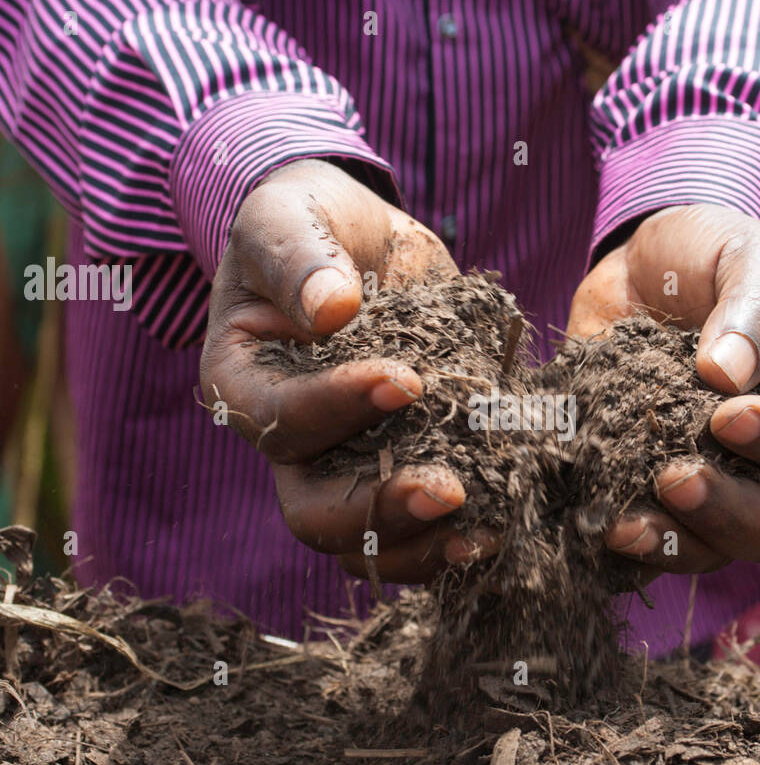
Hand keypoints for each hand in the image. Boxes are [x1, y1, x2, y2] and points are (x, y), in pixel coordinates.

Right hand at [200, 159, 497, 582]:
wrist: (355, 240)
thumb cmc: (305, 222)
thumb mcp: (290, 219)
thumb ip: (299, 257)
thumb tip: (329, 309)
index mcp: (244, 387)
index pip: (281, 420)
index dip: (338, 409)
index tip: (406, 380)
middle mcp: (292, 444)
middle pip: (316, 511)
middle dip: (380, 509)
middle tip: (449, 491)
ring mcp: (349, 465)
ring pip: (369, 540)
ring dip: (425, 545)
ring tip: (488, 534)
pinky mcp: (406, 465)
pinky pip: (421, 527)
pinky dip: (459, 533)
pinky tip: (510, 524)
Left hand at [566, 203, 759, 575]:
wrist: (633, 270)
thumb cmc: (708, 255)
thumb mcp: (743, 253)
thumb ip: (753, 304)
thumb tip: (728, 373)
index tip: (728, 416)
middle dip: (727, 513)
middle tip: (674, 479)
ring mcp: (709, 485)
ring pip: (710, 549)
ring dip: (669, 544)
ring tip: (620, 524)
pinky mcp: (644, 495)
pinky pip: (644, 547)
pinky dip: (618, 548)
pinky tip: (588, 527)